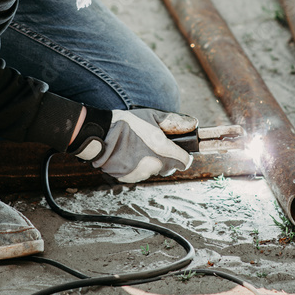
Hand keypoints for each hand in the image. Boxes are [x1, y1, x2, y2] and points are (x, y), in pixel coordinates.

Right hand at [74, 108, 195, 182]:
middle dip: (167, 159)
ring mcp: (141, 172)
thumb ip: (175, 122)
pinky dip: (137, 167)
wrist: (101, 133)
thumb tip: (193, 124)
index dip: (185, 156)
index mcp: (163, 148)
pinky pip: (140, 174)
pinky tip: (130, 156)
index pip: (185, 161)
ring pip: (154, 171)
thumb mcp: (152, 116)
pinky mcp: (129, 178)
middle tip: (155, 147)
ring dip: (151, 163)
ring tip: (139, 149)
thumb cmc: (128, 122)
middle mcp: (154, 163)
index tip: (180, 152)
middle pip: (170, 168)